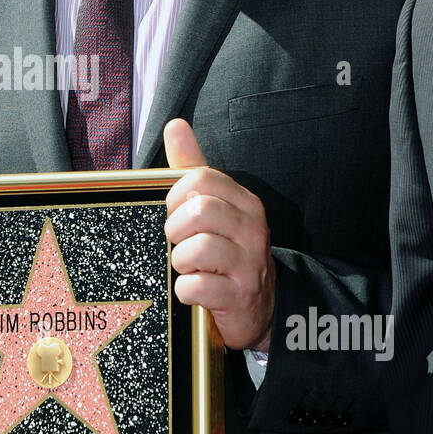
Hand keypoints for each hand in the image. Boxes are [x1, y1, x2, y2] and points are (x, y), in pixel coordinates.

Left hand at [163, 119, 275, 351]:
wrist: (257, 308)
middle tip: (182, 242)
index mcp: (245, 202)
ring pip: (196, 249)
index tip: (178, 213)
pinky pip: (195, 287)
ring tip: (191, 266)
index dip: (176, 197)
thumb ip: (193, 167)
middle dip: (175, 229)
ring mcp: (250, 264)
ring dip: (180, 261)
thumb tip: (175, 124)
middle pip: (198, 211)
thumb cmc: (227, 251)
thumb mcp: (214, 207)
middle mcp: (253, 229)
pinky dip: (185, 290)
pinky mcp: (240, 296)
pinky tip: (195, 289)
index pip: (201, 179)